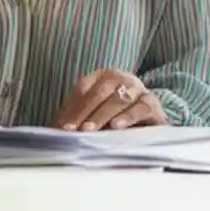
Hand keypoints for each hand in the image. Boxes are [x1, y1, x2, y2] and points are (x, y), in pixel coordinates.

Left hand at [52, 68, 166, 130]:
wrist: (148, 123)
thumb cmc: (113, 119)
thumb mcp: (91, 116)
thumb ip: (76, 120)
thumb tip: (56, 132)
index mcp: (101, 77)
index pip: (84, 88)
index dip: (73, 108)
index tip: (64, 128)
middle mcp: (120, 78)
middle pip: (102, 90)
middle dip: (87, 111)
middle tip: (77, 130)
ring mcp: (138, 89)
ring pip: (121, 98)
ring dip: (104, 114)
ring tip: (92, 130)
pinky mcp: (152, 105)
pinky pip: (141, 108)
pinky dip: (129, 116)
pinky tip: (117, 127)